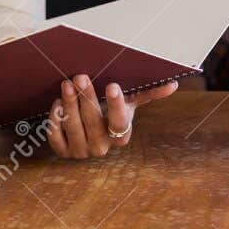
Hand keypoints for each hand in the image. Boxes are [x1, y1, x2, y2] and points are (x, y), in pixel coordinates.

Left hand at [44, 74, 178, 157]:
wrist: (88, 131)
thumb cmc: (110, 112)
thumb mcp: (128, 104)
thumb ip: (148, 93)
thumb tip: (173, 84)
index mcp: (121, 135)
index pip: (119, 122)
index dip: (116, 105)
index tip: (111, 85)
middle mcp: (102, 148)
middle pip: (93, 123)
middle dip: (86, 98)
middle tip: (80, 76)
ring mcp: (81, 152)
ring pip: (74, 128)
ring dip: (69, 104)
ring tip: (66, 84)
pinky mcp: (63, 152)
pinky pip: (56, 136)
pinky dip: (55, 119)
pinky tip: (57, 103)